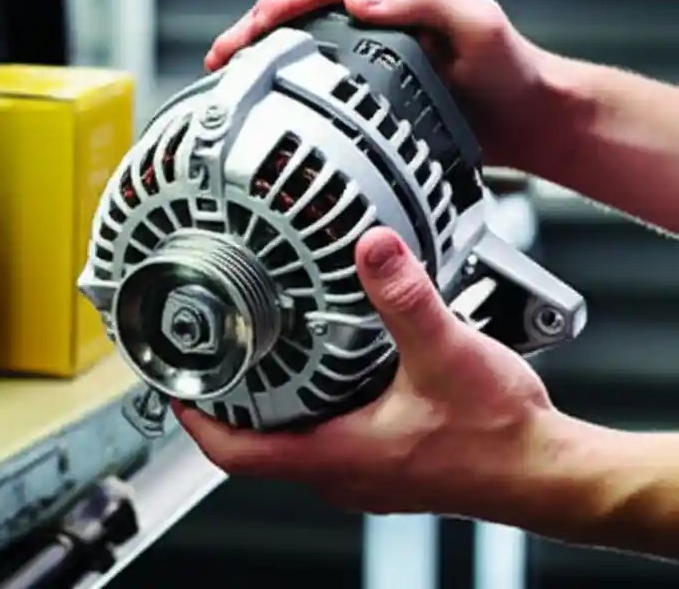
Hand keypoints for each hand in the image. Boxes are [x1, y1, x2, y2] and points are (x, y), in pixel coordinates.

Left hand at [175, 227, 562, 517]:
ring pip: (295, 444)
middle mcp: (343, 474)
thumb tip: (373, 250)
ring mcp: (366, 475)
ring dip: (274, 407)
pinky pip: (331, 441)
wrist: (551, 474)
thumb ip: (405, 299)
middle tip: (212, 363)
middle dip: (229, 407)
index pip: (236, 454)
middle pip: (257, 448)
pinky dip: (315, 409)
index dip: (196, 422)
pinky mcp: (390, 466)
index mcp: (337, 456)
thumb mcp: (445, 355)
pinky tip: (332, 375)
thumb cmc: (500, 440)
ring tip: (260, 361)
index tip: (174, 389)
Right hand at [205, 0, 559, 172]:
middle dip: (253, 29)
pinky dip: (283, 72)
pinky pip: (315, 60)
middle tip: (221, 57)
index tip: (246, 35)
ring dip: (261, 51)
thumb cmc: (509, 71)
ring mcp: (372, 34)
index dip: (276, 9)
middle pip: (300, 7)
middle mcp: (381, 2)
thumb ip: (423, 1)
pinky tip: (265, 90)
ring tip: (228, 73)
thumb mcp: (475, 25)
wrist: (525, 116)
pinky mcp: (370, 65)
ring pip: (301, 34)